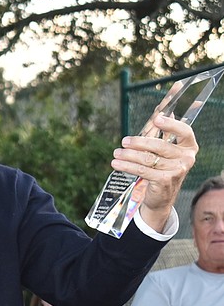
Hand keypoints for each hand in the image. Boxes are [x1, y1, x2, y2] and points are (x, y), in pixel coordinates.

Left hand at [111, 114, 197, 231]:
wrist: (161, 196)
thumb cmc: (160, 168)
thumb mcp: (162, 150)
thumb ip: (160, 132)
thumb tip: (159, 110)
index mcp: (189, 146)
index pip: (184, 131)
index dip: (171, 125)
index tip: (156, 119)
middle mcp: (186, 158)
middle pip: (160, 145)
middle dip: (138, 142)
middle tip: (124, 141)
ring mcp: (177, 171)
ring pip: (148, 158)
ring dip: (128, 155)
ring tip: (116, 153)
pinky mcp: (165, 181)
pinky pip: (142, 170)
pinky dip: (127, 166)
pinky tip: (116, 164)